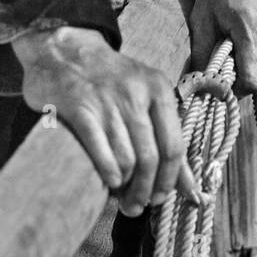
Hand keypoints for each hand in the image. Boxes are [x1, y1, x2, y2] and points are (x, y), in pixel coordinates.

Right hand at [11, 25, 198, 215]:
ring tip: (121, 196)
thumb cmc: (110, 80)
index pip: (174, 146)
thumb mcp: (146, 97)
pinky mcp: (79, 107)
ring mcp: (107, 100)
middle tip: (137, 206)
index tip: (161, 198)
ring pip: (126, 159)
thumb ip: (169, 139)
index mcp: (158, 89)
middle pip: (151, 158)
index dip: (170, 180)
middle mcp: (135, 93)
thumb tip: (192, 188)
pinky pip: (101, 151)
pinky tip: (109, 182)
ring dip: (126, 187)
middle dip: (146, 191)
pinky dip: (108, 173)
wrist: (64, 50)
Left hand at [189, 0, 256, 93]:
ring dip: (251, 68)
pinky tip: (252, 41)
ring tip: (239, 45)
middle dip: (239, 76)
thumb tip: (199, 82)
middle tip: (226, 56)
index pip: (249, 82)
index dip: (231, 89)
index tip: (219, 80)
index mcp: (253, 32)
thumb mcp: (203, 14)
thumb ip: (201, 51)